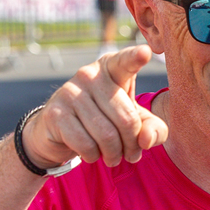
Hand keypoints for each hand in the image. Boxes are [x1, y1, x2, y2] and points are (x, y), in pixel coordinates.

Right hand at [23, 45, 165, 167]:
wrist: (57, 132)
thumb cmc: (105, 121)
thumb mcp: (134, 123)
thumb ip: (153, 129)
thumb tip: (146, 140)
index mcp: (112, 68)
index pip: (125, 62)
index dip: (135, 58)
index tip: (145, 52)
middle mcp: (89, 74)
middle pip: (126, 119)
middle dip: (132, 145)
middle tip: (130, 155)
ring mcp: (70, 92)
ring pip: (107, 136)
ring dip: (114, 155)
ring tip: (112, 157)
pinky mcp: (56, 113)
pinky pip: (86, 144)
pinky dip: (93, 156)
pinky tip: (91, 154)